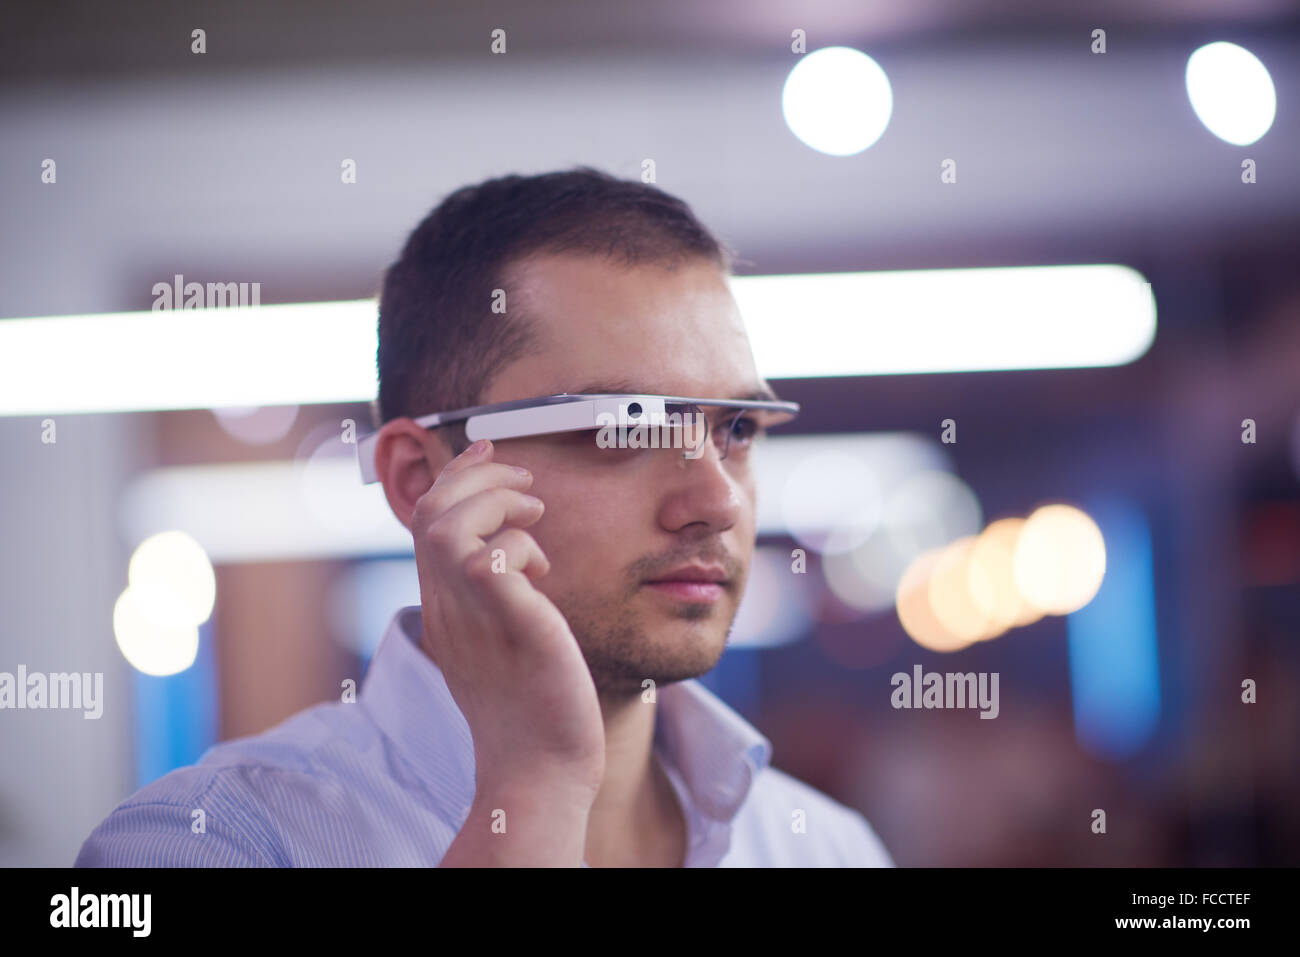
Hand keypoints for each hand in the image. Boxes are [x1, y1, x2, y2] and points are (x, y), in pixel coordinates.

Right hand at [410, 438, 605, 805]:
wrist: (539, 766)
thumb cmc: (533, 704)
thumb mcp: (502, 635)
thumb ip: (497, 593)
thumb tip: (515, 553)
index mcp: (442, 607)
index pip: (426, 522)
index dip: (454, 478)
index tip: (490, 456)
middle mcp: (446, 608)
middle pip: (429, 513)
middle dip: (473, 477)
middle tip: (524, 483)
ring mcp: (471, 618)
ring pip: (448, 527)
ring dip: (493, 502)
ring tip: (535, 512)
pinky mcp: (509, 625)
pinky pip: (491, 558)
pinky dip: (518, 545)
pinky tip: (542, 571)